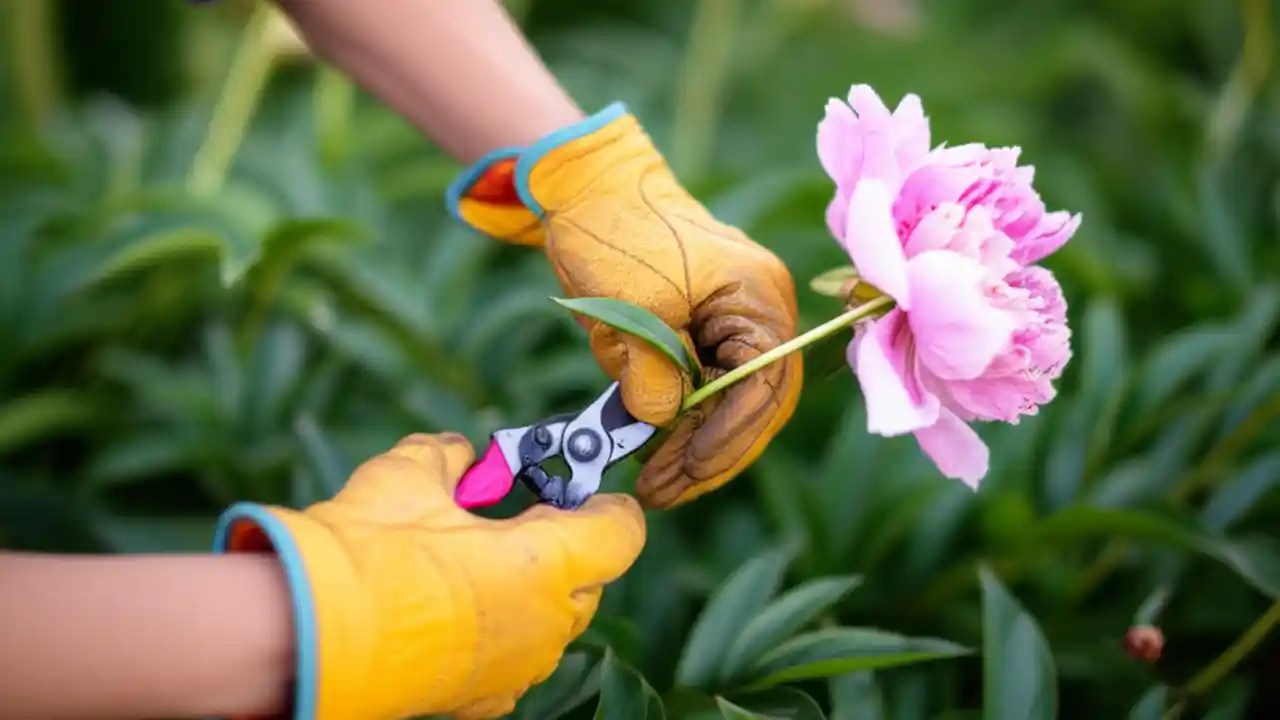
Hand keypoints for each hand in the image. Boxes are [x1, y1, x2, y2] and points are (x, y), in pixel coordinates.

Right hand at [216, 433, 645, 719]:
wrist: (310, 632)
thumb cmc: (367, 550)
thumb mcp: (411, 475)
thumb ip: (451, 459)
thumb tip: (460, 454)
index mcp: (547, 564)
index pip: (621, 530)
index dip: (607, 503)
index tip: (586, 485)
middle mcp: (549, 624)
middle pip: (590, 578)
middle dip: (566, 545)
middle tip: (521, 517)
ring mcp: (522, 668)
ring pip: (555, 620)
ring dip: (535, 589)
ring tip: (480, 563)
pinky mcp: (489, 697)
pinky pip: (520, 656)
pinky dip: (504, 630)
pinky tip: (460, 610)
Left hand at [449, 104, 802, 507]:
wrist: (589, 188)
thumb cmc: (614, 231)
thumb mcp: (629, 306)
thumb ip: (652, 370)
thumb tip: (663, 423)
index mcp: (758, 296)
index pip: (764, 386)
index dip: (728, 438)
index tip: (684, 471)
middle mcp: (762, 312)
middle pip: (759, 404)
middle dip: (713, 454)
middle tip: (664, 491)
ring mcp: (739, 322)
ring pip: (736, 404)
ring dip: (698, 445)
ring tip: (656, 482)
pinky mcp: (710, 332)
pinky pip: (711, 389)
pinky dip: (687, 422)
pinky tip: (657, 447)